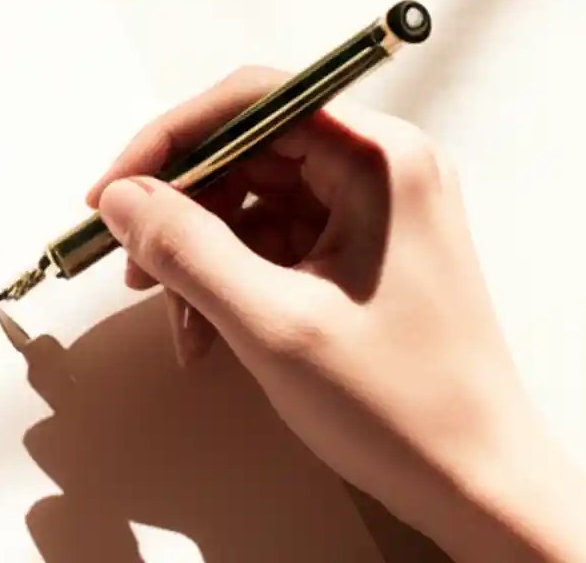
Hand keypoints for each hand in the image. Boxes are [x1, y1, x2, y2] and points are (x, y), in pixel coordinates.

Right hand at [88, 67, 585, 560]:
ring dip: (199, 256)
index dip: (170, 140)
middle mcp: (380, 167)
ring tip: (175, 319)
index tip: (111, 193)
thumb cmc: (397, 403)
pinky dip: (228, 279)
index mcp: (379, 159)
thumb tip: (120, 197)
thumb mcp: (272, 322)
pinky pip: (271, 240)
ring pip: (250, 201)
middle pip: (246, 153)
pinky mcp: (360, 249)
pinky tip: (207, 333)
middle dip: (181, 210)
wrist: (473, 482)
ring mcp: (372, 209)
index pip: (253, 103)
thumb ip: (187, 248)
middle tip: (134, 269)